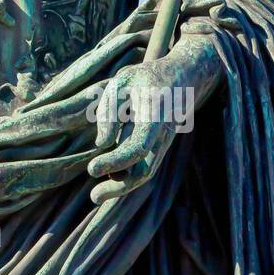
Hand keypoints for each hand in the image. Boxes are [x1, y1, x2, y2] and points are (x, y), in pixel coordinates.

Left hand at [86, 33, 218, 203]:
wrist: (181, 77)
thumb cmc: (146, 77)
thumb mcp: (123, 81)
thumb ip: (109, 110)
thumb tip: (101, 145)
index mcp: (155, 115)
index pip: (138, 146)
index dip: (116, 161)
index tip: (91, 168)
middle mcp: (163, 135)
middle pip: (145, 170)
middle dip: (119, 187)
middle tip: (93, 197)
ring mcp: (164, 143)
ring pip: (146, 172)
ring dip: (123, 186)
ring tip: (96, 195)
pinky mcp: (159, 146)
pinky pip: (146, 167)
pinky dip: (128, 176)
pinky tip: (108, 177)